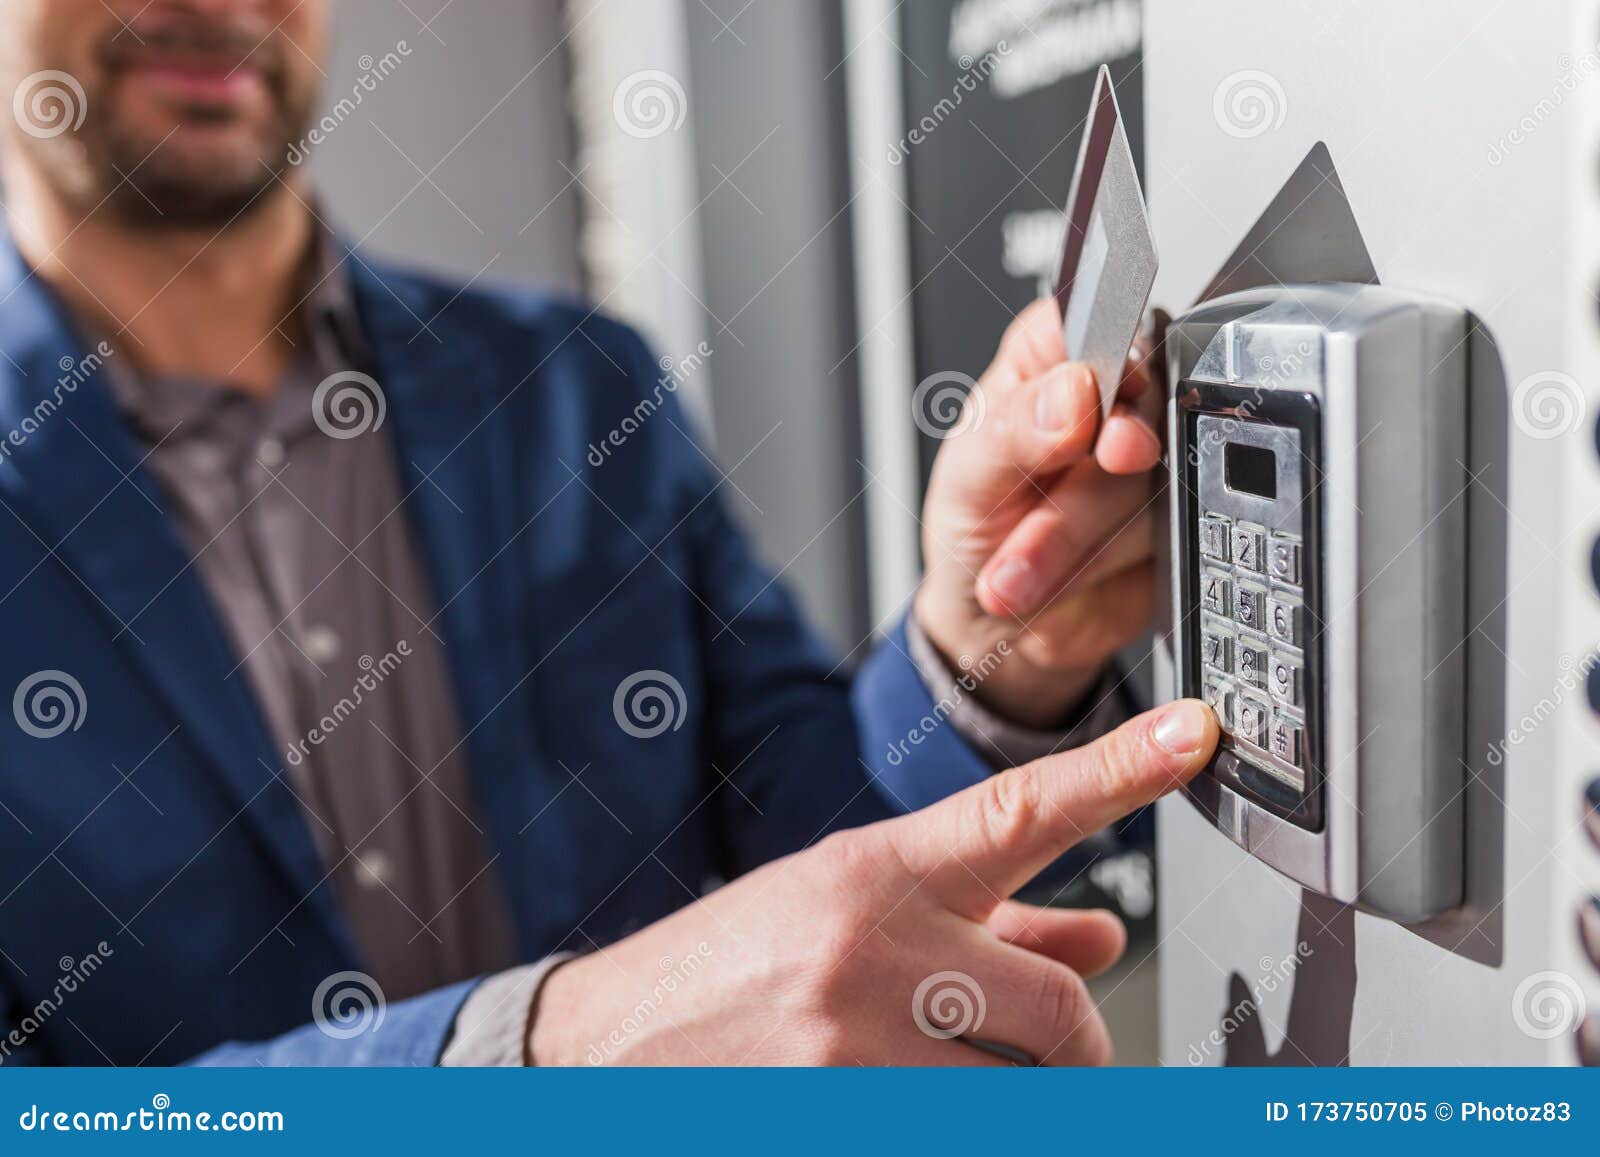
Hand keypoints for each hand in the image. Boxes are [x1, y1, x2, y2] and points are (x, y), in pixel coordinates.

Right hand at [529, 699, 1216, 1065]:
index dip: (1118, 769)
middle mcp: (873, 946)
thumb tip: (1105, 938)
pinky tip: (905, 1081)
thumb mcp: (858, 910)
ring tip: (948, 1065)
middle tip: (1055, 1053)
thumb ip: (999, 925)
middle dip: (1074, 1049)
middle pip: (1057, 1013)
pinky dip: (957, 1108)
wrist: (614, 1044)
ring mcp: (853, 1042)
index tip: (1193, 732)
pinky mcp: (839, 1108)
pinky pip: (953, 1122)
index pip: (1019, 809)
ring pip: (1015, 1093)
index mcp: (882, 872)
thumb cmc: (740, 963)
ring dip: (1012, 1093)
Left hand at [915, 298, 1164, 727]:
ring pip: (1152, 482)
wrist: (988, 623)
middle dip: (1089, 473)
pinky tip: (1059, 584)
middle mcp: (1110, 404)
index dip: (1104, 355)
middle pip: (1141, 405)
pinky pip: (1172, 536)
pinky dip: (1104, 566)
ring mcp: (1151, 465)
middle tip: (1049, 506)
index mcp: (1052, 361)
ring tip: (1014, 574)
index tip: (1090, 396)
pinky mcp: (1176, 526)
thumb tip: (1075, 389)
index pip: (1096, 319)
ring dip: (1074, 540)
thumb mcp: (968, 477)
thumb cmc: (974, 526)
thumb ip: (1015, 430)